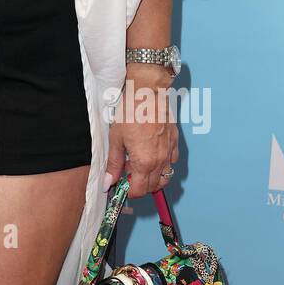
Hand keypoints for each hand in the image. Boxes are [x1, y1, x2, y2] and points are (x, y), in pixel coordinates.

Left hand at [104, 64, 178, 198]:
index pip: (139, 191)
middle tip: (128, 173)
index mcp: (143, 162)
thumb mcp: (115, 139)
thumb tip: (108, 182)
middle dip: (140, 185)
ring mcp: (169, 152)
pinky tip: (152, 154)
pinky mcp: (175, 143)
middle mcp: (160, 161)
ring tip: (140, 166)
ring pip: (165, 177)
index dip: (129, 191)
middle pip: (153, 187)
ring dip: (153, 178)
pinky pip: (171, 162)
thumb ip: (113, 163)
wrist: (148, 93)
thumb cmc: (130, 113)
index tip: (121, 185)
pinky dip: (163, 165)